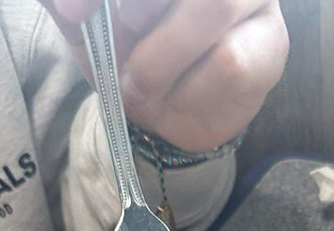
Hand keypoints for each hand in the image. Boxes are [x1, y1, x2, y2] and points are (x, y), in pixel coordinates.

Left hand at [41, 0, 288, 150]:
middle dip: (139, 9)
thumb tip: (63, 1)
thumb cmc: (130, 54)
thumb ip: (71, 5)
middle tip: (119, 41)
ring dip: (162, 58)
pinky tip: (180, 96)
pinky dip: (190, 90)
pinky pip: (230, 61)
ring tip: (140, 85)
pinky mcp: (271, 44)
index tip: (73, 13)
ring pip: (214, 5)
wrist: (166, 115)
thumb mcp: (87, 26)